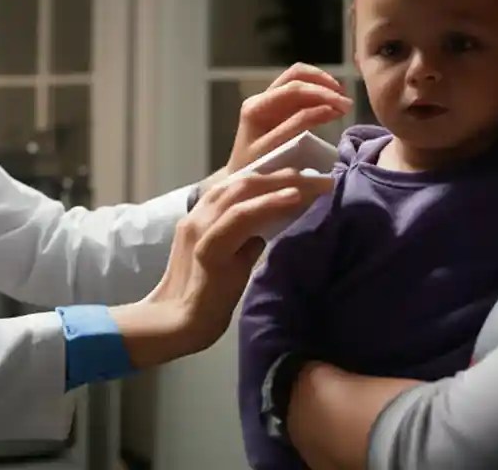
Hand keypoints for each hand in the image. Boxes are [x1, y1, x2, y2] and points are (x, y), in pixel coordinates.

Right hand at [111, 169, 334, 366]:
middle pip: (244, 180)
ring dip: (283, 183)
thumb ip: (245, 238)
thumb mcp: (229, 256)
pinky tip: (293, 197)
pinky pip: (239, 217)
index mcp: (202, 214)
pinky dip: (267, 204)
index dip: (273, 176)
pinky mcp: (207, 248)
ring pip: (242, 191)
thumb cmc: (206, 294)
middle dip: (285, 175)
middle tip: (321, 178)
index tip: (306, 177)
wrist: (177, 322)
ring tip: (314, 183)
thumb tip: (270, 225)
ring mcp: (200, 228)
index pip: (238, 183)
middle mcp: (198, 214)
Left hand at [227, 64, 351, 173]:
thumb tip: (329, 108)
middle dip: (324, 85)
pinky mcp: (276, 106)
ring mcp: (267, 100)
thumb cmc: (254, 169)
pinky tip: (333, 103)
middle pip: (296, 75)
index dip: (321, 94)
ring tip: (343, 101)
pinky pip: (300, 88)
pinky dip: (319, 91)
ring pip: (299, 77)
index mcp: (255, 108)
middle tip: (346, 102)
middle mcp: (260, 98)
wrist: (239, 177)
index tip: (344, 107)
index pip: (293, 89)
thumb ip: (299, 126)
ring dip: (323, 85)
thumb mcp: (275, 151)